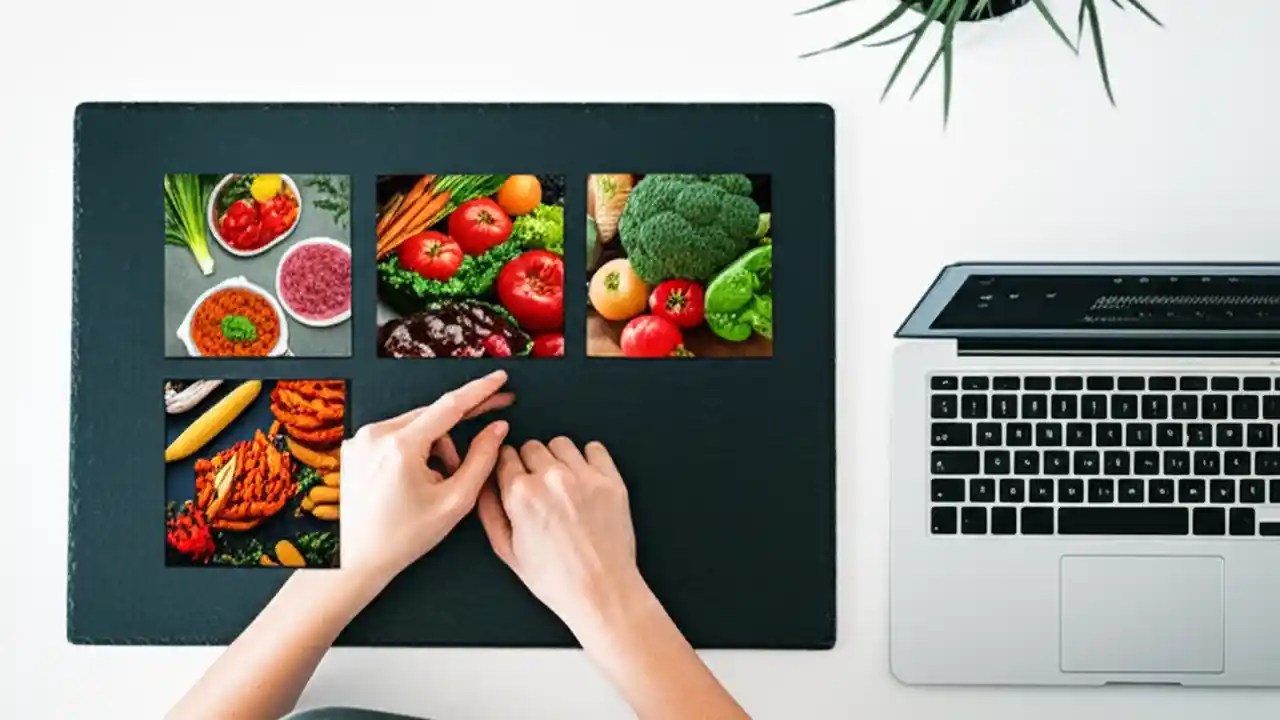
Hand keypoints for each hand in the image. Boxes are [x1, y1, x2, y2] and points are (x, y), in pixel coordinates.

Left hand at [340, 371, 512, 584]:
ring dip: (430, 450)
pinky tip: (409, 483)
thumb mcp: (453, 501)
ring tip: (429, 488)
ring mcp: (360, 441)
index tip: (499, 378)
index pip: (451, 404)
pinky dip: (410, 454)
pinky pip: (393, 438)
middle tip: (461, 470)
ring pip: (414, 429)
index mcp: (401, 445)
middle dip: (453, 442)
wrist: (355, 561)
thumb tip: (496, 429)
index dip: (480, 390)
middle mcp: (376, 435)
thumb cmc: (400, 538)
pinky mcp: (353, 449)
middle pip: (433, 420)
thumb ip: (482, 459)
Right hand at [476, 437, 644, 632]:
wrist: (602, 592)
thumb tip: (483, 483)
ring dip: (558, 458)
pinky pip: (595, 448)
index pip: (505, 455)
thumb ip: (489, 511)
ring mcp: (584, 476)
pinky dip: (589, 459)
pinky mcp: (611, 480)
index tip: (514, 477)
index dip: (507, 468)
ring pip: (561, 444)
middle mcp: (551, 479)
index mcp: (521, 494)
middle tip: (539, 489)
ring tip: (563, 485)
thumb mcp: (507, 551)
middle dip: (531, 464)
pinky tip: (585, 481)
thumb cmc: (556, 579)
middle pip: (532, 447)